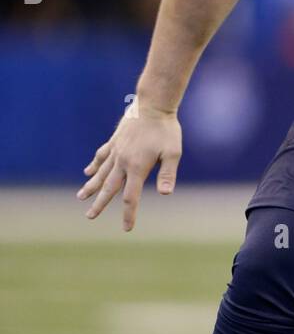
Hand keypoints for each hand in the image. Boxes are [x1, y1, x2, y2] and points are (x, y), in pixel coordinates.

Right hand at [76, 98, 182, 231]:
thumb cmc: (166, 129)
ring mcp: (116, 150)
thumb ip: (168, 173)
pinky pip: (101, 156)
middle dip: (100, 204)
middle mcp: (122, 161)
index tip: (126, 228)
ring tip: (81, 197)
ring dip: (91, 186)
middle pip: (109, 187)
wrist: (153, 104)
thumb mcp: (172, 152)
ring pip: (101, 173)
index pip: (131, 196)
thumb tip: (166, 194)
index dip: (128, 214)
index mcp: (137, 167)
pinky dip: (94, 165)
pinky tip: (87, 172)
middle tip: (89, 217)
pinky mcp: (115, 141)